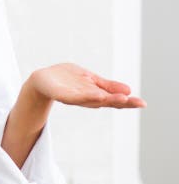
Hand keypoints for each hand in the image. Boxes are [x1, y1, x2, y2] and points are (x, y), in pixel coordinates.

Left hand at [27, 63, 145, 108]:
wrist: (42, 80)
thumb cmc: (67, 80)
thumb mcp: (90, 80)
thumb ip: (106, 86)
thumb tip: (128, 91)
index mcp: (95, 94)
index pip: (113, 99)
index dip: (127, 102)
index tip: (142, 103)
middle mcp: (87, 98)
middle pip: (107, 102)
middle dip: (122, 102)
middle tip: (139, 103)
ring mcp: (75, 97)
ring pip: (93, 100)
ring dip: (107, 99)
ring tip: (122, 99)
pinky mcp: (61, 95)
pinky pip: (75, 96)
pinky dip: (86, 96)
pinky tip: (98, 95)